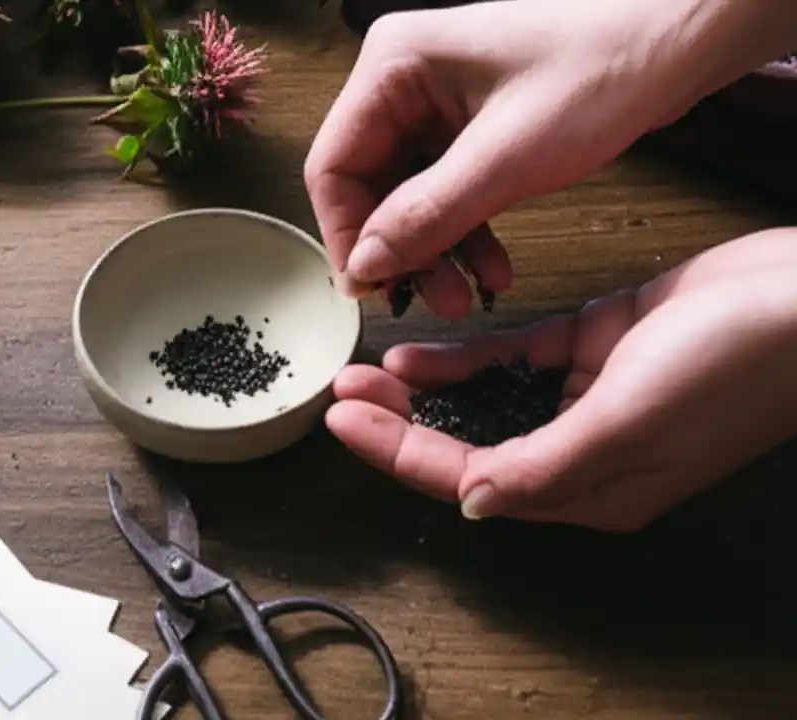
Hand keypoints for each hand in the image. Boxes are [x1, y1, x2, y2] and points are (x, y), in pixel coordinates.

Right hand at [304, 0, 796, 315]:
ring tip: (466, 295)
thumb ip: (428, 214)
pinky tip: (493, 269)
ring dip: (435, 250)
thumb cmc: (603, 69)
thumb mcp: (508, 156)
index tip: (371, 288)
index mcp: (393, 66)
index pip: (334, 165)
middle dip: (400, 248)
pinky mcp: (470, 126)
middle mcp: (404, 81)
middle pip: (368, 185)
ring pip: (407, 196)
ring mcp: (436, 104)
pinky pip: (445, 192)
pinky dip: (464, 233)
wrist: (679, 41)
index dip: (346, 234)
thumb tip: (366, 264)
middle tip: (429, 299)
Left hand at [325, 228, 796, 531]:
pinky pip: (513, 359)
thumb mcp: (630, 427)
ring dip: (424, 391)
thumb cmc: (735, 368)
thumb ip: (544, 466)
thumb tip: (471, 500)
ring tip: (366, 371)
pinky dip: (466, 358)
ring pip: (482, 402)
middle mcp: (579, 452)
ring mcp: (584, 397)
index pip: (468, 479)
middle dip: (399, 426)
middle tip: (343, 392)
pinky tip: (419, 353)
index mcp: (589, 491)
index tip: (342, 422)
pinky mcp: (593, 346)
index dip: (398, 454)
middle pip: (465, 445)